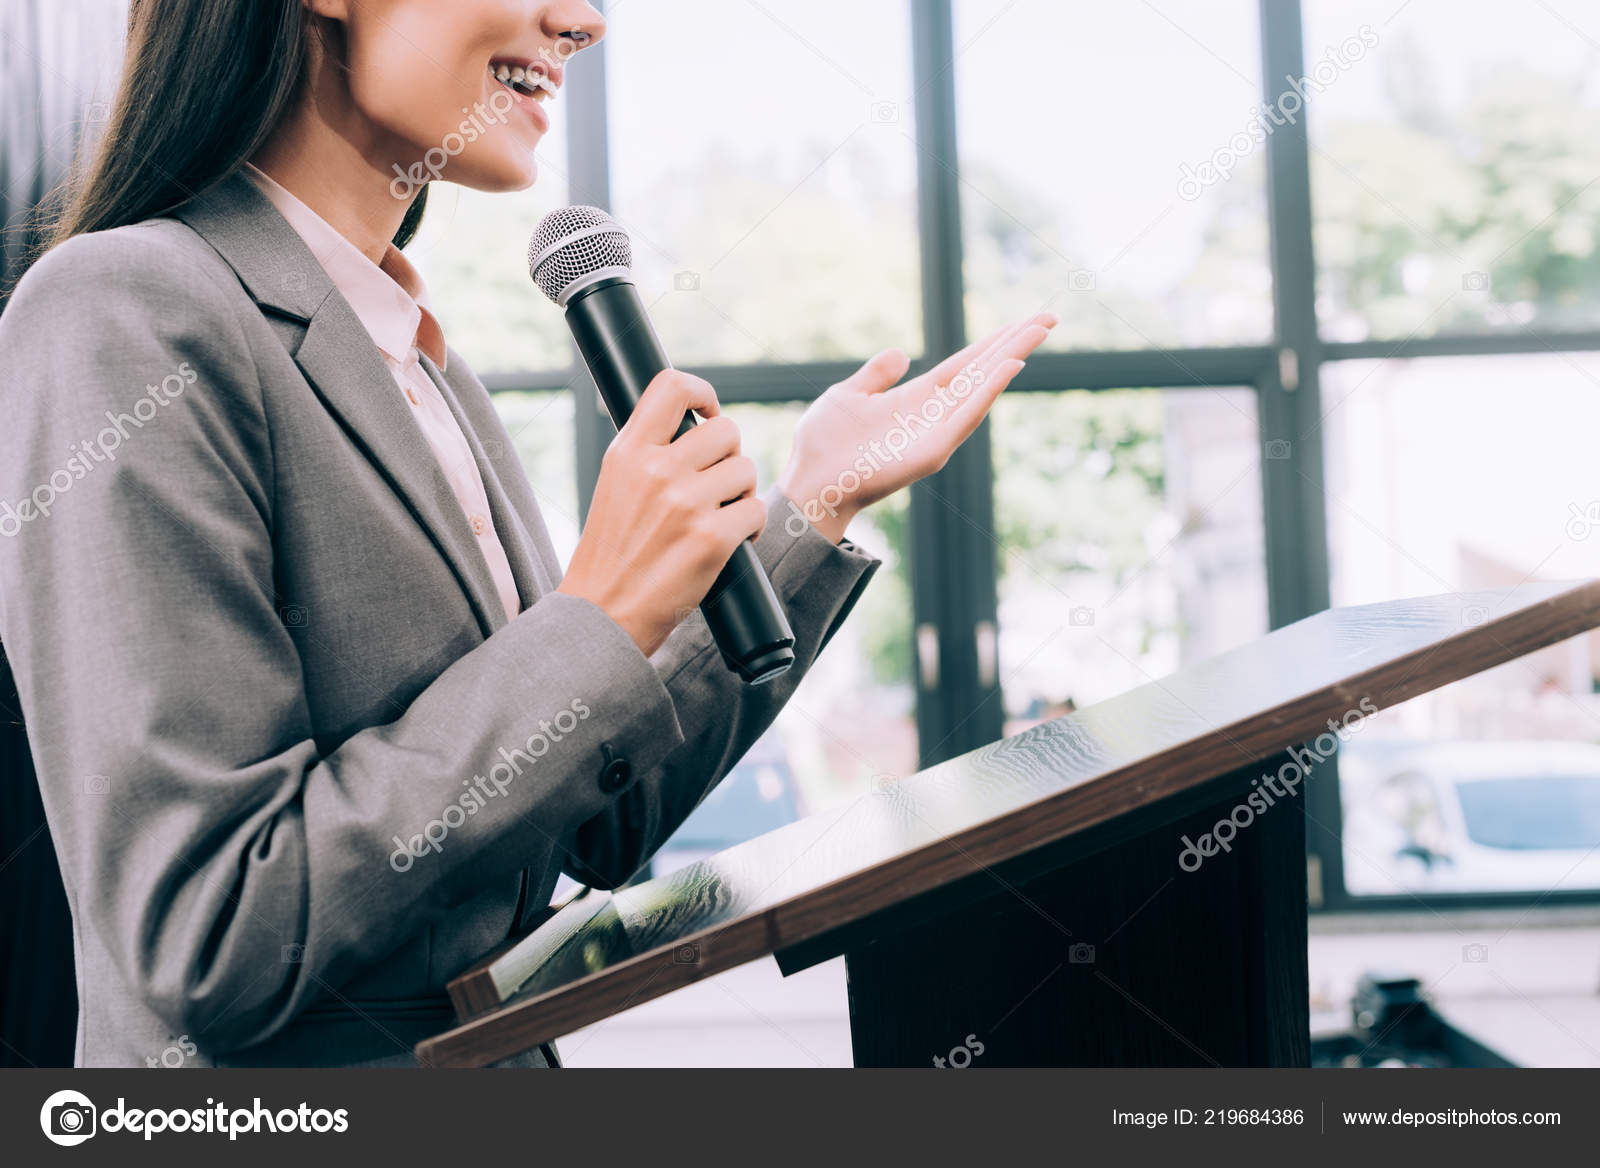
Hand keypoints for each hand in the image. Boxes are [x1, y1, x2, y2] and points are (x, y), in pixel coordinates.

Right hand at [558, 370, 763, 656]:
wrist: (602, 614)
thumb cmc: (611, 554)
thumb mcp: (614, 485)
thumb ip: (648, 452)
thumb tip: (696, 425)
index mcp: (628, 451)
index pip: (672, 386)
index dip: (703, 393)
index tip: (709, 414)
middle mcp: (657, 470)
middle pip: (726, 430)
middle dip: (731, 456)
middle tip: (718, 483)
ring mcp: (686, 503)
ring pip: (746, 470)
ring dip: (743, 493)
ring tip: (721, 516)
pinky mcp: (712, 538)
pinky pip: (755, 511)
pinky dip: (752, 527)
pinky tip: (732, 541)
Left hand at [777, 312, 1057, 542]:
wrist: (810, 481)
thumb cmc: (824, 444)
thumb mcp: (849, 394)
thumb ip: (877, 375)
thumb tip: (902, 353)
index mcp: (917, 398)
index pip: (965, 364)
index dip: (993, 342)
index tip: (1024, 321)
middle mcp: (934, 414)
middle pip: (983, 372)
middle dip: (1015, 344)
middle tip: (1050, 317)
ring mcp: (936, 434)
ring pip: (981, 389)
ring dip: (1009, 360)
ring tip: (1036, 332)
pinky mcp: (932, 452)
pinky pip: (966, 417)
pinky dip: (988, 391)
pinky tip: (1009, 367)